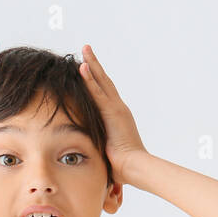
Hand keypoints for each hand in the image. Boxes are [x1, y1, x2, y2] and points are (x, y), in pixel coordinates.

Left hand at [78, 44, 148, 185]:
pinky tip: (81, 67)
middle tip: (86, 49)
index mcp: (117, 117)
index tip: (87, 66)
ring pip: (102, 82)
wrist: (135, 167)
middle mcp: (118, 109)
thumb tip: (94, 154)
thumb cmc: (123, 166)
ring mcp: (116, 109)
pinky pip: (98, 93)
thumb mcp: (108, 151)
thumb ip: (101, 145)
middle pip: (104, 81)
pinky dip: (90, 80)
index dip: (95, 79)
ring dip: (92, 65)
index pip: (104, 93)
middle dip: (94, 64)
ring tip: (84, 49)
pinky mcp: (112, 113)